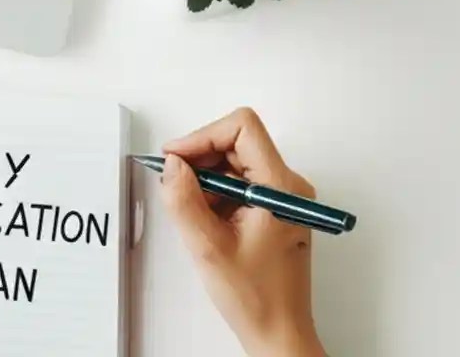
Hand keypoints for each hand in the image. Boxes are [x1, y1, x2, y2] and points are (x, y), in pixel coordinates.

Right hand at [159, 108, 326, 356]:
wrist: (278, 331)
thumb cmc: (256, 297)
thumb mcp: (207, 246)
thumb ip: (183, 199)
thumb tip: (171, 165)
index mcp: (281, 187)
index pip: (242, 128)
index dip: (203, 136)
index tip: (176, 158)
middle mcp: (288, 185)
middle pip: (236, 143)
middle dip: (200, 159)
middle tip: (174, 183)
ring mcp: (282, 196)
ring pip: (235, 163)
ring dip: (206, 179)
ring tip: (193, 212)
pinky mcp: (274, 208)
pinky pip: (239, 183)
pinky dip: (215, 194)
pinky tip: (206, 221)